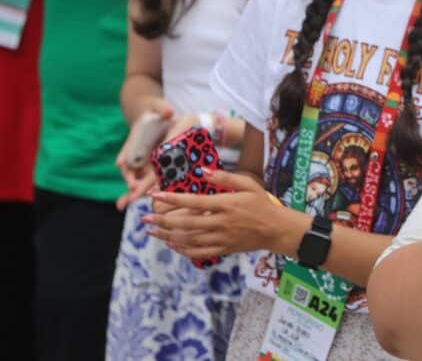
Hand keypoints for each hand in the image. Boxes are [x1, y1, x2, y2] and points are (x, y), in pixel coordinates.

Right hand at [115, 100, 173, 210]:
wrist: (156, 116)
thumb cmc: (155, 110)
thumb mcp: (158, 106)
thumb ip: (162, 108)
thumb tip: (169, 112)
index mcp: (137, 136)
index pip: (130, 147)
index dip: (126, 155)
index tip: (122, 164)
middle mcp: (137, 150)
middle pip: (132, 167)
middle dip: (130, 179)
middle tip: (131, 191)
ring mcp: (143, 159)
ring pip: (137, 177)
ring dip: (132, 190)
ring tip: (124, 204)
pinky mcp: (151, 166)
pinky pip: (146, 179)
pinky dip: (141, 190)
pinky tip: (133, 204)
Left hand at [144, 169, 291, 259]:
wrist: (276, 229)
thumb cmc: (262, 204)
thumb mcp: (248, 184)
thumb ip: (225, 177)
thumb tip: (203, 171)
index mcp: (225, 204)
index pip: (193, 201)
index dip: (172, 198)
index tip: (155, 194)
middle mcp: (220, 223)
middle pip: (185, 223)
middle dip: (162, 220)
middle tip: (145, 217)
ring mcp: (220, 238)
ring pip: (187, 239)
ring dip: (167, 235)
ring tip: (151, 230)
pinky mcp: (222, 249)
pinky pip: (197, 252)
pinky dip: (181, 249)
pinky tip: (170, 243)